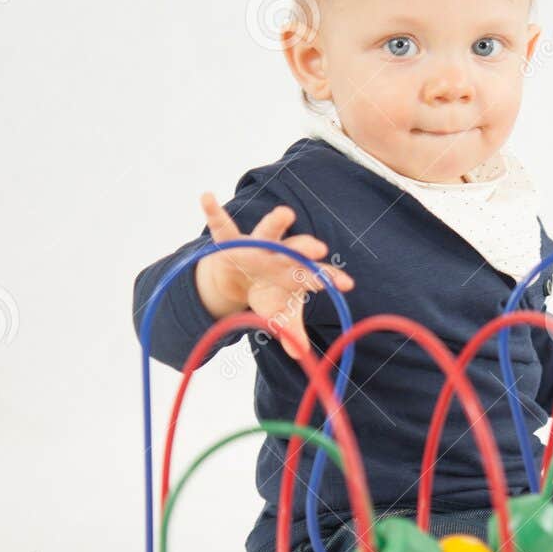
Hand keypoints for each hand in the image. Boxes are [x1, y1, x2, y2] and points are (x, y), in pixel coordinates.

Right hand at [194, 193, 353, 359]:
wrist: (241, 273)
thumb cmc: (268, 291)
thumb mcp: (277, 311)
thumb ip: (289, 329)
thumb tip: (300, 355)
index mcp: (293, 271)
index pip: (313, 275)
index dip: (328, 279)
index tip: (346, 284)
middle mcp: (278, 252)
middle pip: (294, 249)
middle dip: (305, 249)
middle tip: (319, 248)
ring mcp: (255, 243)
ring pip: (267, 231)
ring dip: (276, 222)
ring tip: (286, 213)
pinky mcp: (230, 240)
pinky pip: (220, 225)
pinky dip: (212, 211)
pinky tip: (206, 196)